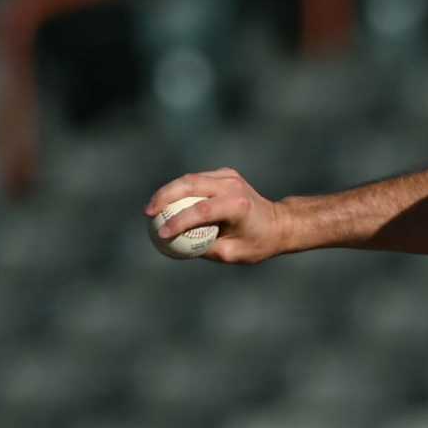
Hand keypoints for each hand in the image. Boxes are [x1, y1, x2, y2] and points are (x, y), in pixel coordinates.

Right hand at [143, 168, 290, 264]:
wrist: (279, 223)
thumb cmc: (258, 243)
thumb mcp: (233, 254)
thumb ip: (205, 248)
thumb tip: (175, 246)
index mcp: (238, 206)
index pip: (201, 211)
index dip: (178, 221)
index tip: (162, 233)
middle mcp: (233, 186)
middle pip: (189, 185)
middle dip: (164, 197)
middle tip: (148, 214)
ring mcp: (229, 177)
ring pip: (190, 179)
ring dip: (168, 191)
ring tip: (152, 208)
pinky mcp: (225, 174)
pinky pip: (197, 180)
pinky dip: (180, 189)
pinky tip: (167, 202)